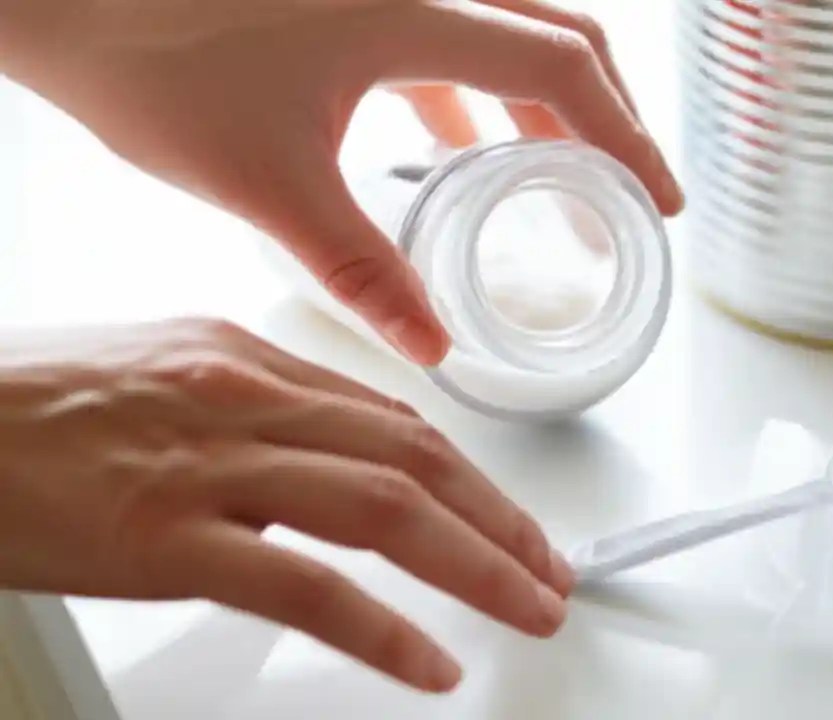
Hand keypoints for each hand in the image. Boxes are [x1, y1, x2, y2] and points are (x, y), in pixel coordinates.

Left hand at [0, 0, 681, 365]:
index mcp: (412, 14)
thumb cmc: (150, 61)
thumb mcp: (270, 183)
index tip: (656, 202)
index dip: (626, 139)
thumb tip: (428, 344)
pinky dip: (475, 95)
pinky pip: (448, 40)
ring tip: (564, 181)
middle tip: (630, 192)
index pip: (561, 71)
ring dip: (547, 104)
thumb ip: (362, 270)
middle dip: (608, 116)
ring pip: (511, 31)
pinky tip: (459, 151)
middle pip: (561, 35)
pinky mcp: (353, 1)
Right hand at [0, 318, 574, 691]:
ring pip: (386, 510)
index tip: (515, 518)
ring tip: (530, 607)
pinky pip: (305, 585)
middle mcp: (245, 400)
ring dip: (477, 566)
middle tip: (553, 570)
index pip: (396, 420)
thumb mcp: (159, 374)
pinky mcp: (166, 536)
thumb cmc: (31, 408)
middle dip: (501, 519)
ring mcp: (210, 466)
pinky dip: (383, 628)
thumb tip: (329, 450)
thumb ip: (252, 406)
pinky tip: (429, 665)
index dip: (474, 476)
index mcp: (247, 359)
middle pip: (415, 458)